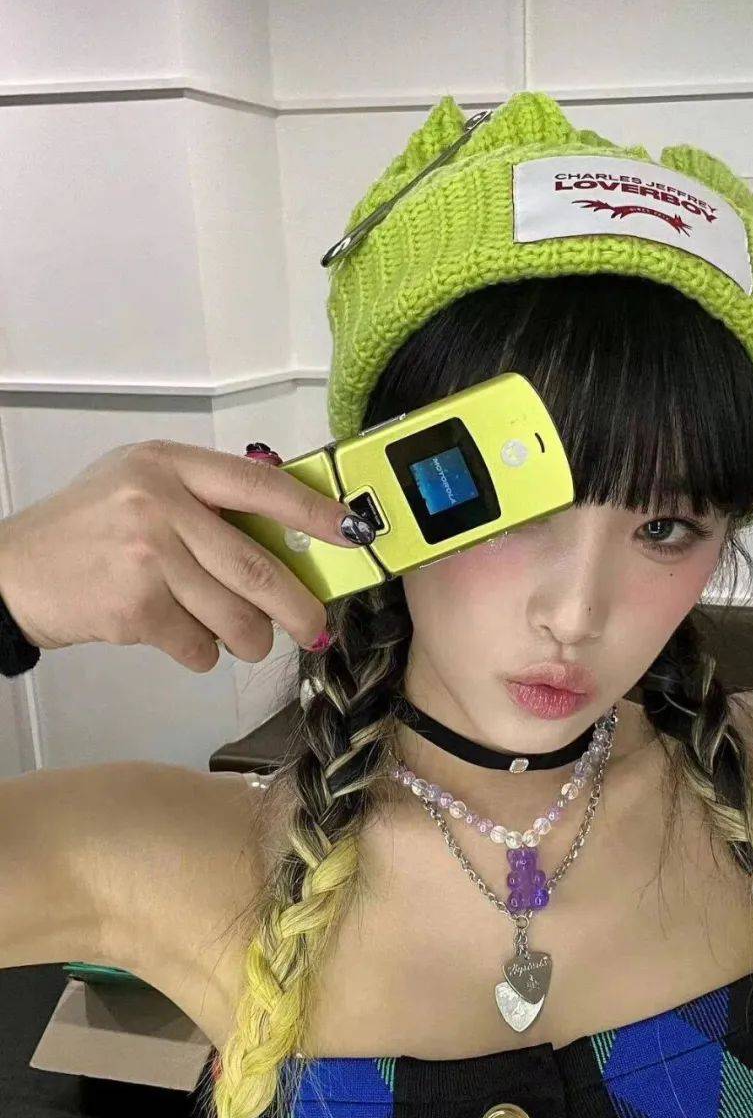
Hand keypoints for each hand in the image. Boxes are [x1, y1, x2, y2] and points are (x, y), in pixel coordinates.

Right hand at [0, 438, 373, 671]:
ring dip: (251, 639)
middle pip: (259, 567)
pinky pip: (199, 645)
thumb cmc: (89, 530)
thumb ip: (205, 499)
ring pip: (236, 615)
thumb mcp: (142, 486)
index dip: (314, 513)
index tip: (354, 532)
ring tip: (247, 639)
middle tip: (315, 626)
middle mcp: (161, 504)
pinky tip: (184, 638)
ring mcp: (147, 557)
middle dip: (299, 607)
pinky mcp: (135, 608)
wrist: (13, 572)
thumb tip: (290, 533)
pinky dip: (204, 653)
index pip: (260, 485)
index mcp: (171, 464)